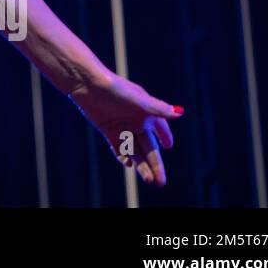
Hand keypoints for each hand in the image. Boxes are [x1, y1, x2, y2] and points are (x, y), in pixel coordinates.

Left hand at [67, 70, 182, 186]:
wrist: (87, 84)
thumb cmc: (115, 89)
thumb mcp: (139, 100)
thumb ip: (159, 109)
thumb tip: (180, 113)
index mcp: (147, 112)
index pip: (160, 128)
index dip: (165, 136)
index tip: (169, 146)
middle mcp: (136, 121)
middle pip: (148, 147)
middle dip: (155, 164)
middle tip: (161, 183)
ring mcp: (122, 127)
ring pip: (134, 151)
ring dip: (141, 165)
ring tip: (149, 180)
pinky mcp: (108, 130)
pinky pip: (118, 148)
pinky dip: (123, 156)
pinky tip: (129, 165)